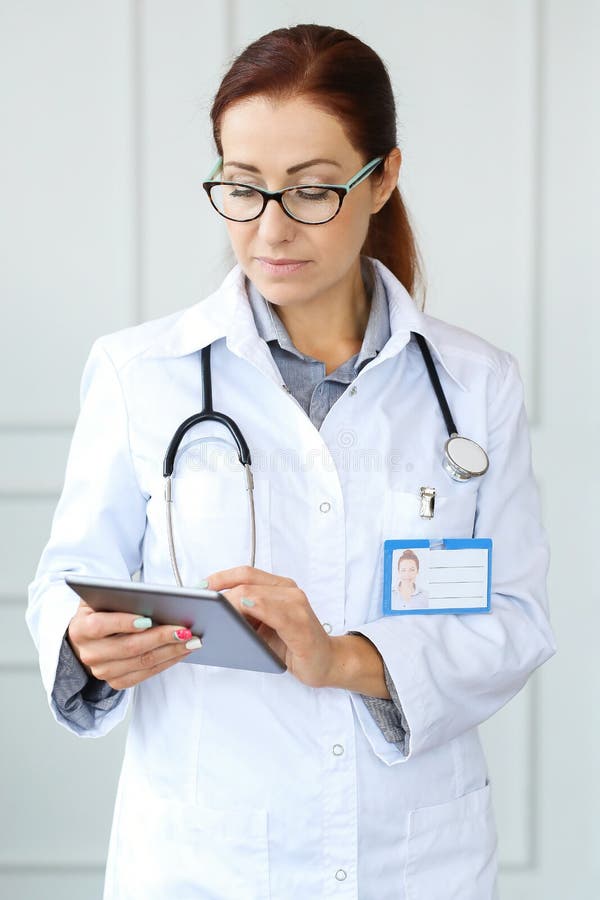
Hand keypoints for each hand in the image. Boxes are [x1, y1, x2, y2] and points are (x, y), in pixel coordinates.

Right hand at [66, 599, 201, 689]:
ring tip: (192, 640)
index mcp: (81, 628)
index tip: (148, 619)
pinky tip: (182, 651)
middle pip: (128, 647)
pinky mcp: (116, 682)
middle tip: (184, 629)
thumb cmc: (102, 611)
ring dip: (170, 651)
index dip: (123, 622)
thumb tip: (167, 590)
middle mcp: (89, 653)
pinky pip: (145, 674)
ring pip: (141, 663)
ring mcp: (102, 671)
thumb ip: (123, 592)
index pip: (100, 626)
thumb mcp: (104, 597)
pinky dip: (167, 662)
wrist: (87, 638)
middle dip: (160, 638)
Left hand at [204, 566, 335, 687]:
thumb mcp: (265, 627)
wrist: (327, 662)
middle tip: (200, 607)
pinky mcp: (301, 625)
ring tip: (212, 614)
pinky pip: (275, 612)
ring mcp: (297, 606)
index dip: (219, 578)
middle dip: (219, 594)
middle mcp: (289, 591)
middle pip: (246, 582)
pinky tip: (240, 609)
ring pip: (255, 594)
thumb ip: (246, 614)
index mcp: (279, 587)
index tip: (198, 589)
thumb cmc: (293, 645)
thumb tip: (211, 612)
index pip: (245, 573)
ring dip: (230, 603)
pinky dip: (256, 608)